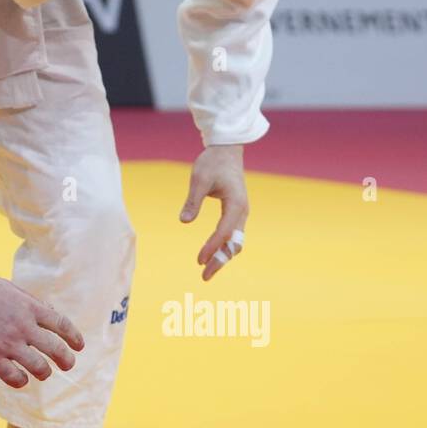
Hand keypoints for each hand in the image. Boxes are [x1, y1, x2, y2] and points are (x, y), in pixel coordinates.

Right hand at [0, 266, 83, 387]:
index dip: (75, 338)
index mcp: (29, 307)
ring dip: (44, 372)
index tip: (79, 346)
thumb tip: (49, 312)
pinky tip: (19, 377)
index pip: (62, 325)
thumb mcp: (8, 288)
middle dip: (67, 360)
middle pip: (57, 350)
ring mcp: (7, 344)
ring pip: (39, 368)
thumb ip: (30, 302)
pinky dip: (21, 380)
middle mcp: (23, 326)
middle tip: (68, 364)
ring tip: (42, 372)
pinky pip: (15, 378)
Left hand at [180, 144, 248, 280]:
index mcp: (236, 204)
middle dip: (220, 260)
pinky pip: (231, 235)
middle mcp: (242, 211)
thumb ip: (192, 200)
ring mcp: (240, 213)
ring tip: (207, 271)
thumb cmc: (212, 163)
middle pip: (234, 243)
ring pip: (235, 241)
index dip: (211, 247)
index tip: (198, 260)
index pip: (224, 232)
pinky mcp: (235, 213)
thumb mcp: (199, 179)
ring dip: (222, 257)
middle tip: (204, 276)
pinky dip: (223, 247)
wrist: (226, 151)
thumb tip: (184, 221)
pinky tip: (212, 256)